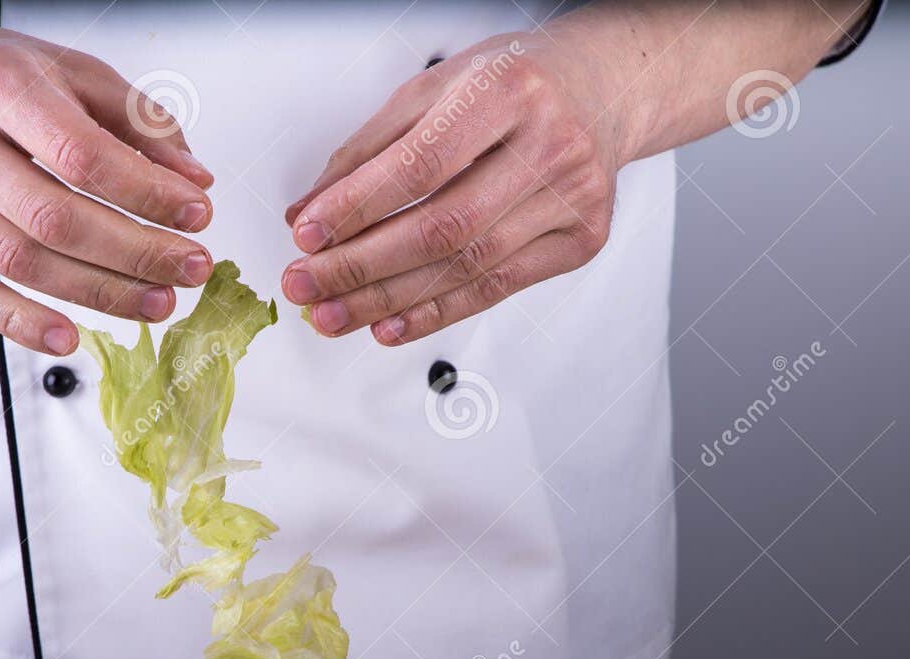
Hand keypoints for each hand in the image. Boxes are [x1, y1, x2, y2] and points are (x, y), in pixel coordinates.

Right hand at [0, 29, 215, 354]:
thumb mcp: (74, 74)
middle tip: (190, 269)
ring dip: (98, 293)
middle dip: (136, 253)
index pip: (84, 154)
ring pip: (20, 261)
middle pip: (55, 217)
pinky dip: (21, 323)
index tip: (197, 216)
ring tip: (155, 303)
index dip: (148, 193)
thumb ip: (141, 122)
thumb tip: (195, 180)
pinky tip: (69, 336)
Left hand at [281, 30, 631, 345]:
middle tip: (307, 286)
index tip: (308, 235)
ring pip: (466, 267)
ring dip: (388, 300)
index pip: (420, 164)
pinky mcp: (580, 240)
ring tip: (334, 314)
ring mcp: (571, 198)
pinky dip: (435, 312)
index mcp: (508, 91)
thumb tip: (309, 212)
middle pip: (442, 227)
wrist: (602, 90)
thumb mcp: (434, 89)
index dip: (357, 207)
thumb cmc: (515, 84)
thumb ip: (369, 149)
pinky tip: (390, 324)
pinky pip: (496, 289)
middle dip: (361, 266)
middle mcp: (548, 144)